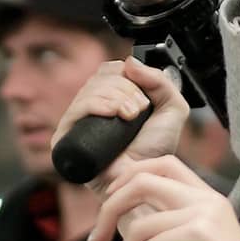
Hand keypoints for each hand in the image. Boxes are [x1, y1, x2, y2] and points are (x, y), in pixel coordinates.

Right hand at [52, 57, 189, 187]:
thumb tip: (129, 62)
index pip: (110, 70)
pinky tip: (113, 114)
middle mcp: (93, 108)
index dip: (128, 76)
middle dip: (126, 89)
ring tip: (130, 118)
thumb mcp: (172, 109)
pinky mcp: (66, 138)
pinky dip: (97, 105)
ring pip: (91, 89)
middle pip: (101, 77)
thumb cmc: (155, 153)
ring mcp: (78, 122)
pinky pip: (77, 109)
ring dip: (117, 98)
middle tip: (138, 111)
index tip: (143, 97)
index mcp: (112, 98)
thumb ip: (161, 80)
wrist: (144, 178)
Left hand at [93, 156, 239, 240]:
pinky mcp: (199, 237)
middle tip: (98, 240)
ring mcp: (204, 215)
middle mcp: (206, 200)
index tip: (109, 211)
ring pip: (139, 226)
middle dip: (109, 209)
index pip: (161, 164)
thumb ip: (160, 235)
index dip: (127, 178)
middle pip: (141, 179)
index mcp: (207, 199)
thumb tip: (119, 224)